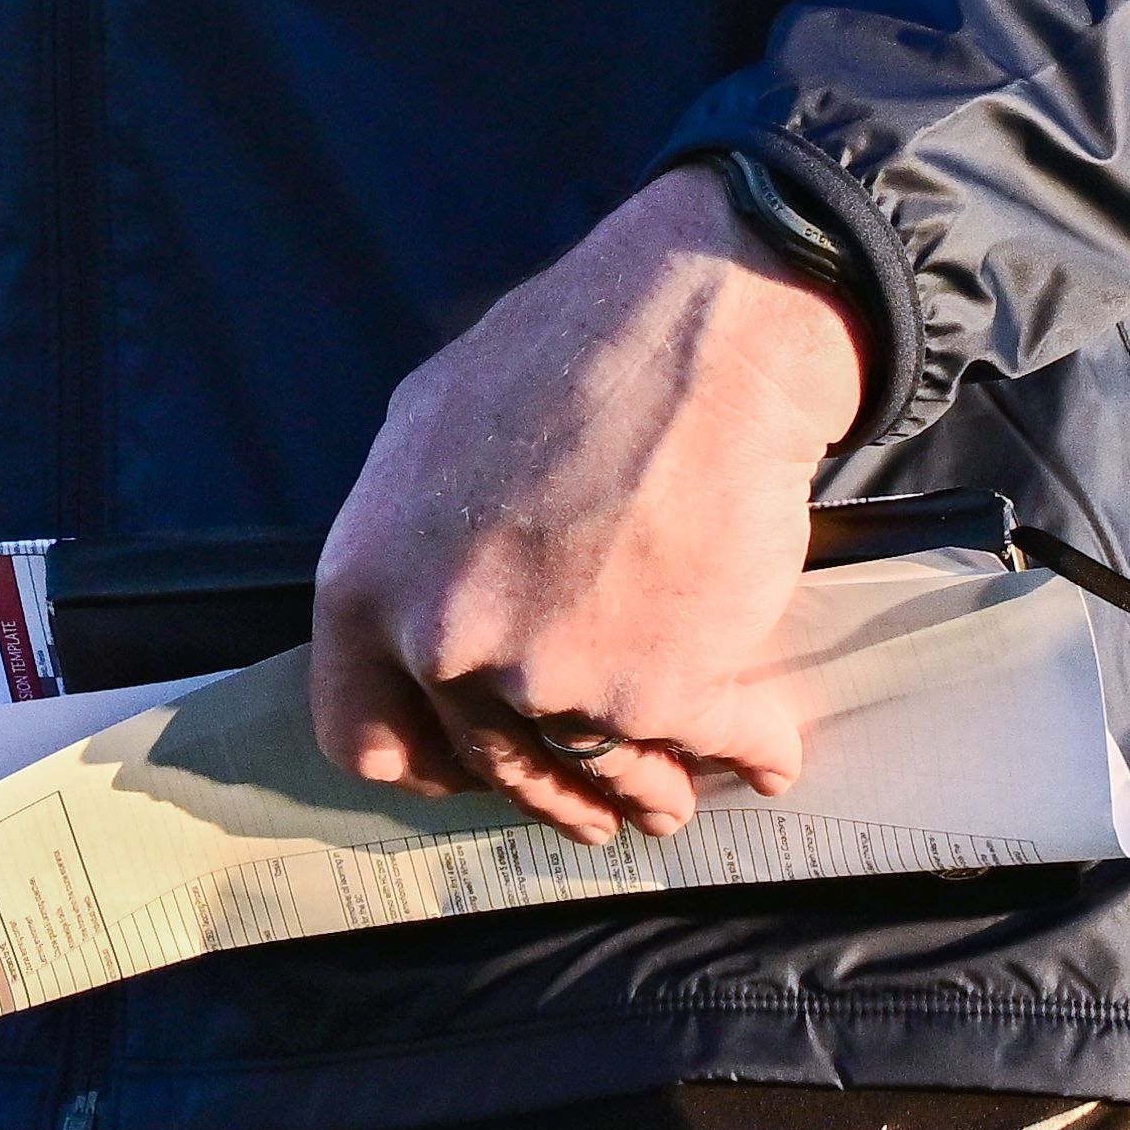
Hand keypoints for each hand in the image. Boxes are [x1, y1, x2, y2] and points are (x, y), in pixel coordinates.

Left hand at [309, 170, 879, 842]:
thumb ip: (415, 539)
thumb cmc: (578, 347)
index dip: (429, 759)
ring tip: (674, 796)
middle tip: (595, 803)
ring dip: (644, 795)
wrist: (708, 326)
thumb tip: (422, 602)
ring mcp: (547, 678)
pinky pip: (710, 743)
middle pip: (493, 766)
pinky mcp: (658, 691)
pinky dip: (749, 749)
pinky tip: (767, 750)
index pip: (362, 734)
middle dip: (554, 793)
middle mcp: (442, 644)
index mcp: (368, 584)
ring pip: (600, 773)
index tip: (475, 765)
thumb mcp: (432, 424)